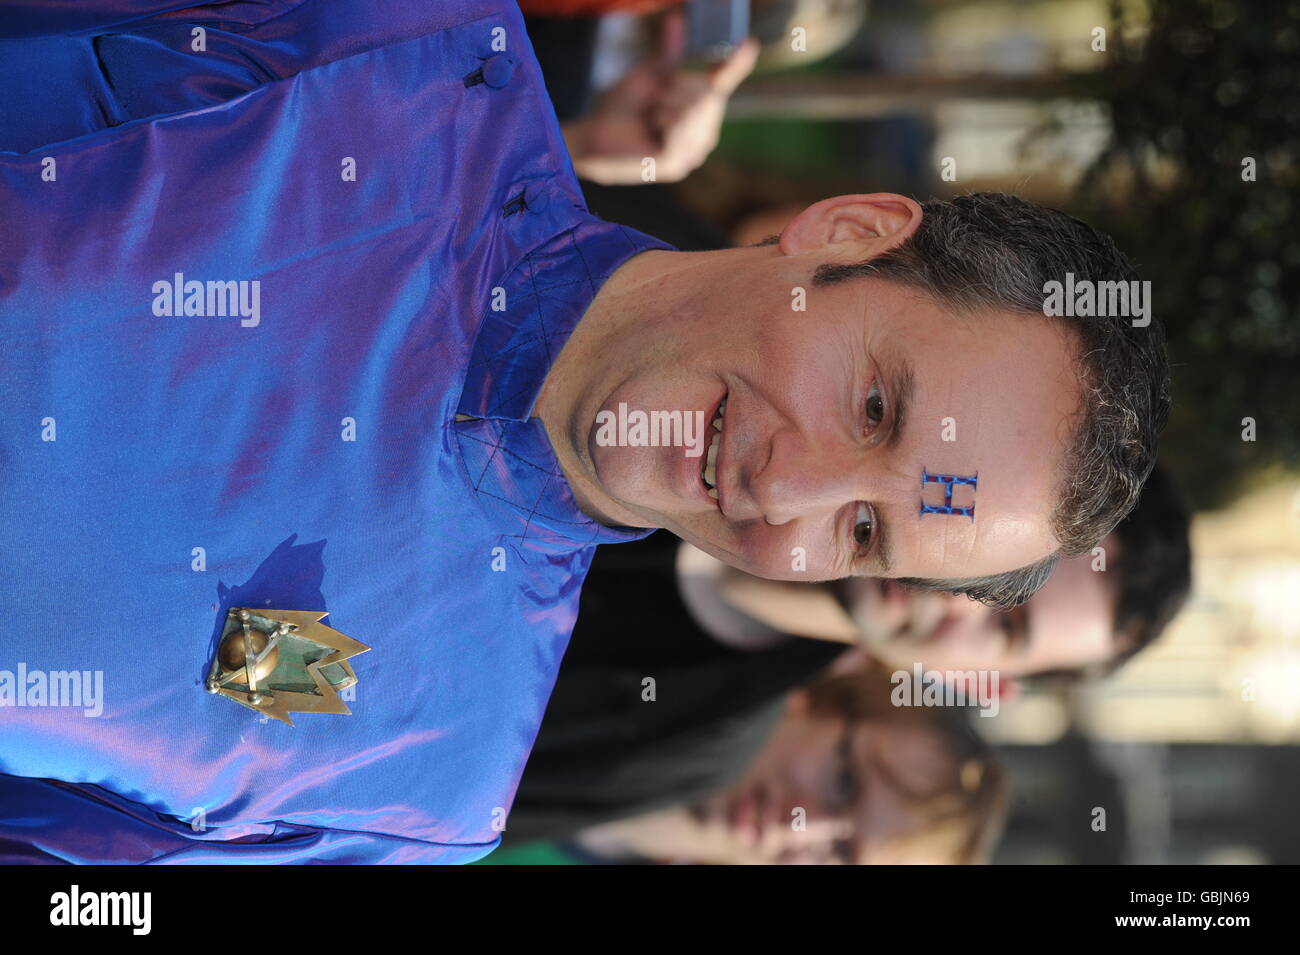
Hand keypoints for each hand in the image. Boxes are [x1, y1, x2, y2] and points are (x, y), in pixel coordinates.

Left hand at [562, 10, 758, 184]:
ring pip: (696, 109)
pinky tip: (653, 130)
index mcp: (699, 112)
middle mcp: (703, 133)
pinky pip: (682, 128)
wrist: (595, 137)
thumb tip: (678, 19)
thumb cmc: (620, 110)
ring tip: (652, 119)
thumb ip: (669, 52)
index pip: (722, 84)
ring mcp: (693, 151)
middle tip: (656, 102)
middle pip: (709, 94)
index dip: (735, 64)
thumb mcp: (649, 75)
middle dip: (679, 88)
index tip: (748, 44)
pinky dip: (664, 120)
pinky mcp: (678, 163)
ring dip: (667, 105)